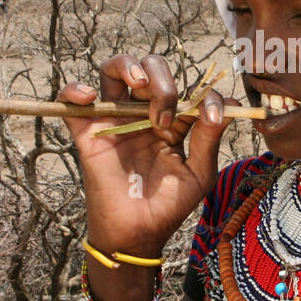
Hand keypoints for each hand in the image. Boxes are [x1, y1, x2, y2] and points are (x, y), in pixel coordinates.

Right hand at [58, 54, 237, 258]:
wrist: (138, 235)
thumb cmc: (169, 207)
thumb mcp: (199, 173)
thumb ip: (209, 138)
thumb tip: (227, 104)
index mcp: (172, 123)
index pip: (185, 89)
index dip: (201, 94)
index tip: (210, 115)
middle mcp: (143, 116)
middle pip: (149, 71)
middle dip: (162, 80)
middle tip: (165, 114)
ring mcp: (115, 122)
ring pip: (113, 72)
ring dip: (126, 66)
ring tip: (138, 84)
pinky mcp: (88, 134)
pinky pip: (72, 103)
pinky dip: (74, 90)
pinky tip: (89, 96)